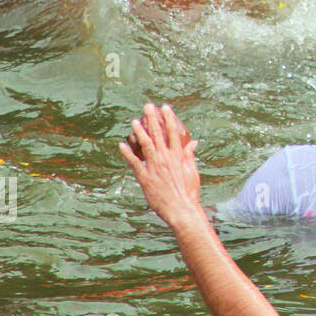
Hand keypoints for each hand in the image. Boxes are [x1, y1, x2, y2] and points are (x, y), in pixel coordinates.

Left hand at [119, 103, 202, 230]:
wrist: (181, 209)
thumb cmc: (189, 192)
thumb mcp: (192, 171)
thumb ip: (190, 155)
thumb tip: (194, 143)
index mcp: (178, 156)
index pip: (173, 132)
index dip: (169, 118)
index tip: (165, 107)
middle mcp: (166, 158)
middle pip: (158, 134)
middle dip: (152, 119)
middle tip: (148, 107)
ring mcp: (155, 167)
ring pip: (145, 145)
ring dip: (139, 132)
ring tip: (134, 121)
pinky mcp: (145, 178)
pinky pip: (134, 163)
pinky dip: (127, 153)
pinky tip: (122, 144)